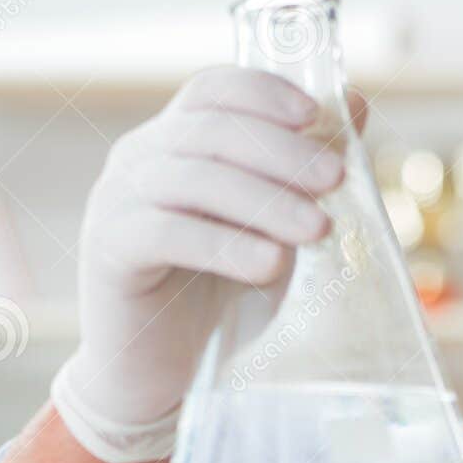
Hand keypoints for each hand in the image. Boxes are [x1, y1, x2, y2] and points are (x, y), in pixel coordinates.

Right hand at [54, 65, 356, 461]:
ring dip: (262, 199)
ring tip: (316, 229)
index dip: (262, 93)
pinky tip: (268, 264)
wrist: (160, 372)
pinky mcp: (110, 251)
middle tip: (333, 178)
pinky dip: (224, 245)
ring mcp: (117, 202)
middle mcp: (139, 160)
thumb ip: (301, 171)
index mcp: (175, 141)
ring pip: (191, 178)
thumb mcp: (271, 228)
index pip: (212, 90)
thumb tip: (353, 104)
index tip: (315, 116)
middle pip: (208, 129)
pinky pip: (166, 233)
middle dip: (279, 151)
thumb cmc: (218, 295)